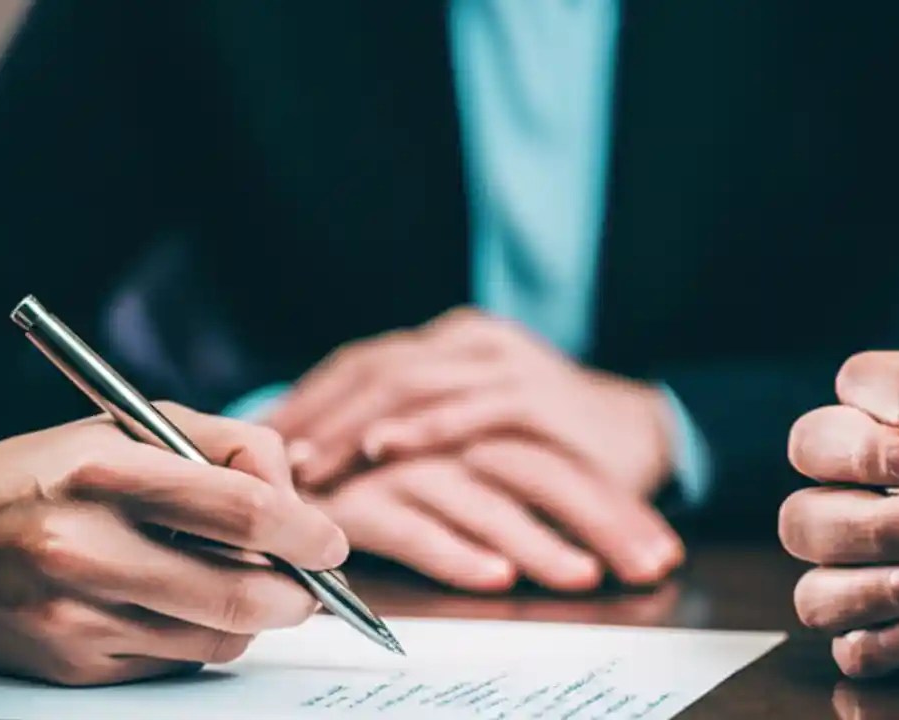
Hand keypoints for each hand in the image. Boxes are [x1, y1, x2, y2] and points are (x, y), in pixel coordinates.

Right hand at [0, 405, 346, 685]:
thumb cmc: (43, 474)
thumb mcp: (128, 425)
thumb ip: (224, 446)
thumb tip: (297, 499)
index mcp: (104, 472)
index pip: (241, 512)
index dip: (305, 533)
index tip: (332, 544)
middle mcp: (87, 550)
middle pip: (242, 595)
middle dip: (300, 595)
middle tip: (313, 583)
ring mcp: (77, 618)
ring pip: (219, 639)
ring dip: (254, 618)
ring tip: (241, 584)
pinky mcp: (72, 666)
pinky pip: (177, 664)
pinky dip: (200, 638)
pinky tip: (176, 605)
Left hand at [269, 308, 676, 499]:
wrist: (641, 436)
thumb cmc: (544, 440)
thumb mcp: (469, 423)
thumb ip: (412, 425)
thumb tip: (323, 457)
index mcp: (447, 342)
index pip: (360, 364)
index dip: (305, 399)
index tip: (257, 439)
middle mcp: (467, 340)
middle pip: (371, 369)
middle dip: (313, 414)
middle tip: (265, 456)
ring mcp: (500, 363)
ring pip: (407, 385)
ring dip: (349, 425)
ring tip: (305, 462)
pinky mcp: (532, 395)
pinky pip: (465, 409)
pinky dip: (418, 429)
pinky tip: (379, 448)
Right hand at [311, 439, 683, 591]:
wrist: (295, 456)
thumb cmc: (398, 477)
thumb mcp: (473, 478)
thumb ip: (526, 503)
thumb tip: (607, 554)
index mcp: (482, 410)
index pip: (563, 458)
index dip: (616, 507)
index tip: (662, 558)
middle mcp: (444, 427)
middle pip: (534, 466)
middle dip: (598, 519)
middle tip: (645, 567)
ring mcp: (397, 456)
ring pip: (479, 491)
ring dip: (533, 537)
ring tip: (579, 576)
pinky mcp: (353, 491)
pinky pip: (409, 518)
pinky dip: (452, 548)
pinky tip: (493, 576)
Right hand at [782, 248, 898, 676]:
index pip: (853, 390)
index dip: (878, 406)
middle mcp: (883, 485)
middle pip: (809, 460)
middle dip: (857, 478)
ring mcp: (877, 556)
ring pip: (805, 544)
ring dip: (859, 558)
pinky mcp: (888, 627)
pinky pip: (838, 633)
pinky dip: (869, 634)